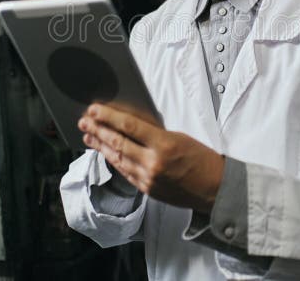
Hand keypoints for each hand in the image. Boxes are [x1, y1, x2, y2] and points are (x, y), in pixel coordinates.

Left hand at [78, 103, 224, 213]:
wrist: (215, 188)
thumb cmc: (202, 159)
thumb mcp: (180, 137)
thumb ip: (154, 133)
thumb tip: (130, 126)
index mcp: (164, 144)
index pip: (129, 126)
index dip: (108, 117)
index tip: (95, 110)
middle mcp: (153, 162)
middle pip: (118, 143)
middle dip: (98, 130)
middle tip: (84, 122)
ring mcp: (148, 178)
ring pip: (117, 159)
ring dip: (100, 147)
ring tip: (88, 136)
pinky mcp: (147, 190)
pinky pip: (125, 172)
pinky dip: (113, 161)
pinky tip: (105, 154)